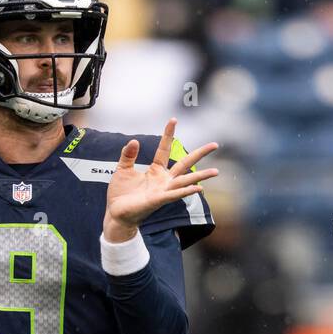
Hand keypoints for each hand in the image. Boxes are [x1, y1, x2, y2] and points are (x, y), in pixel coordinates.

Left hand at [103, 118, 217, 241]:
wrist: (116, 214)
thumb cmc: (120, 194)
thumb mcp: (123, 169)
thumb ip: (128, 155)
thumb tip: (135, 140)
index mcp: (155, 171)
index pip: (165, 149)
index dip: (169, 134)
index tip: (173, 119)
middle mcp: (163, 180)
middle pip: (185, 163)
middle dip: (200, 154)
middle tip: (215, 144)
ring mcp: (163, 191)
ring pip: (186, 181)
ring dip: (201, 176)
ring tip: (216, 171)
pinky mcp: (158, 201)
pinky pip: (174, 195)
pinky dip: (186, 191)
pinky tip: (198, 188)